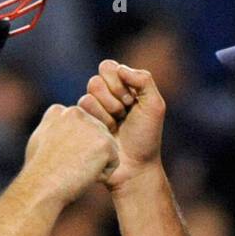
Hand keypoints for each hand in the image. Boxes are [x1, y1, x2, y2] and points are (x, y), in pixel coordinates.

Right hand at [22, 103, 118, 205]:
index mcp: (59, 111)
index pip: (80, 129)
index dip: (73, 149)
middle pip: (95, 137)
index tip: (59, 159)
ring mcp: (92, 126)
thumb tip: (57, 128)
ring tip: (75, 170)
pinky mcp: (105, 142)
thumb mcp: (38, 142)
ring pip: (106, 149)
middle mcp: (77, 112)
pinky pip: (113, 162)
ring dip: (95, 165)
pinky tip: (84, 174)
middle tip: (69, 167)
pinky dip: (102, 175)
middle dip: (87, 156)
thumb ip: (52, 129)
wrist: (43, 186)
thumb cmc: (38, 172)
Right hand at [77, 59, 165, 192]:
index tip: (132, 101)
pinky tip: (105, 135)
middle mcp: (104, 97)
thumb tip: (120, 68)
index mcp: (121, 86)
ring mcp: (92, 112)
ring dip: (105, 114)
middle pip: (95, 82)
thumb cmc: (146, 138)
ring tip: (115, 128)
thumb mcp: (154, 105)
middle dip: (112, 100)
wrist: (134, 167)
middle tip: (124, 115)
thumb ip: (144, 79)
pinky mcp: (83, 126)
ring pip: (87, 97)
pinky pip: (80, 112)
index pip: (107, 67)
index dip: (118, 83)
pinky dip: (97, 123)